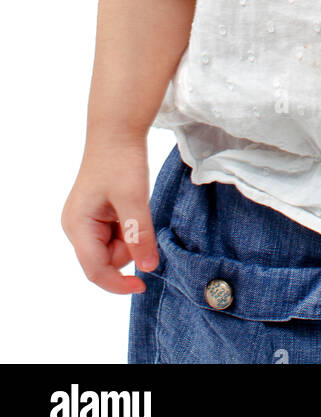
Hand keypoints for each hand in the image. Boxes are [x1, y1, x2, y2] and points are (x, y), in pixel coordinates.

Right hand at [61, 136, 159, 294]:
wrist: (117, 131)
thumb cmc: (121, 160)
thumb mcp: (133, 197)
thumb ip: (139, 234)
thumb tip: (148, 267)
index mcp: (78, 225)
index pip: (96, 271)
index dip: (119, 284)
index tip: (144, 285)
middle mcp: (76, 227)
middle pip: (105, 260)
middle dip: (128, 249)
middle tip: (139, 219)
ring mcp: (85, 222)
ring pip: (112, 249)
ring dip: (129, 237)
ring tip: (133, 207)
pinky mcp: (95, 216)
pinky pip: (114, 235)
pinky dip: (127, 228)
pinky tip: (130, 206)